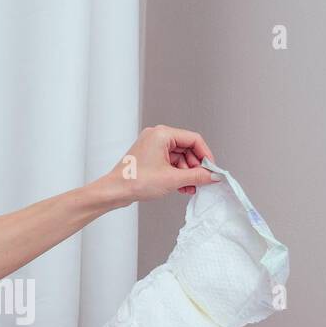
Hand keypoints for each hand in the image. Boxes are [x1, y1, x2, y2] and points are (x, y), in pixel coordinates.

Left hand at [100, 125, 221, 203]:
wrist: (114, 192)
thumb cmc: (135, 181)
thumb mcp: (172, 179)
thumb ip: (196, 176)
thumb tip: (211, 175)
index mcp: (162, 134)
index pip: (194, 139)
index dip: (206, 155)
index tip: (211, 169)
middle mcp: (157, 137)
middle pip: (187, 148)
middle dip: (195, 167)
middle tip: (201, 180)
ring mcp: (152, 147)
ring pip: (179, 157)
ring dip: (187, 173)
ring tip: (190, 187)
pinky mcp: (149, 158)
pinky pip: (170, 163)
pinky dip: (177, 174)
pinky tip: (182, 187)